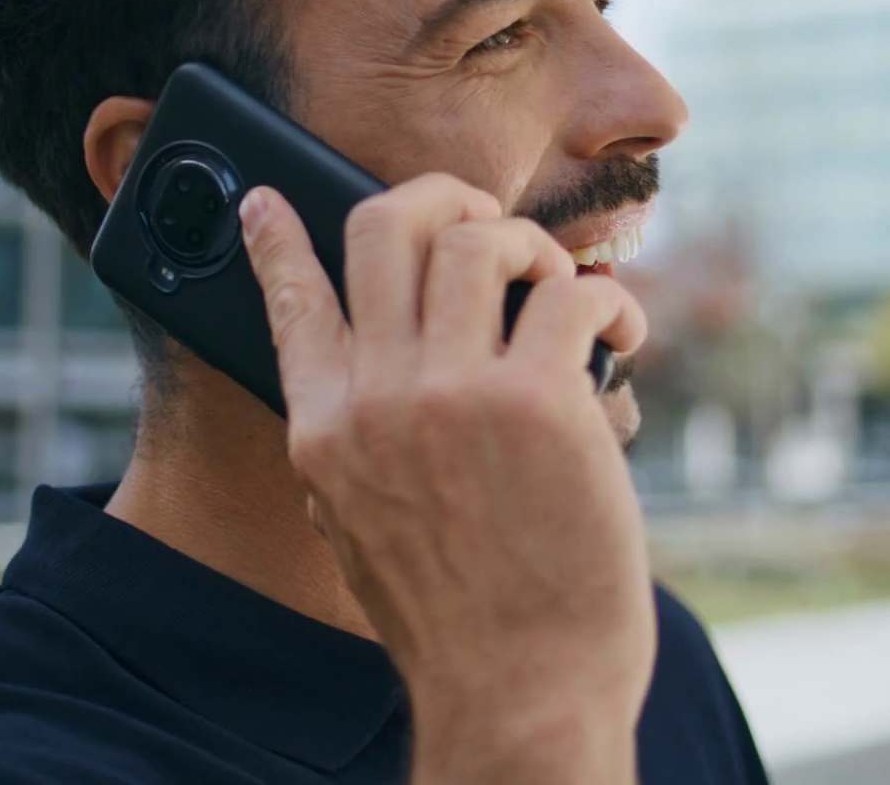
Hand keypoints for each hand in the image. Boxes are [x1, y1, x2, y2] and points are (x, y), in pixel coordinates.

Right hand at [239, 173, 654, 784]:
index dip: (278, 237)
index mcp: (323, 429)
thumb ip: (356, 443)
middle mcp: (377, 398)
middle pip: (386, 228)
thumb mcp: (359, 526)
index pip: (288, 301)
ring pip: (479, 240)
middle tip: (484, 218)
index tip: (270, 196)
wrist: (518, 694)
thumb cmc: (456, 620)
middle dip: (442, 199)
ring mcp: (454, 395)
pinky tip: (619, 338)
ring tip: (558, 288)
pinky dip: (607, 304)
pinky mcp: (538, 404)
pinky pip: (573, 297)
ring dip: (530, 246)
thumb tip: (369, 374)